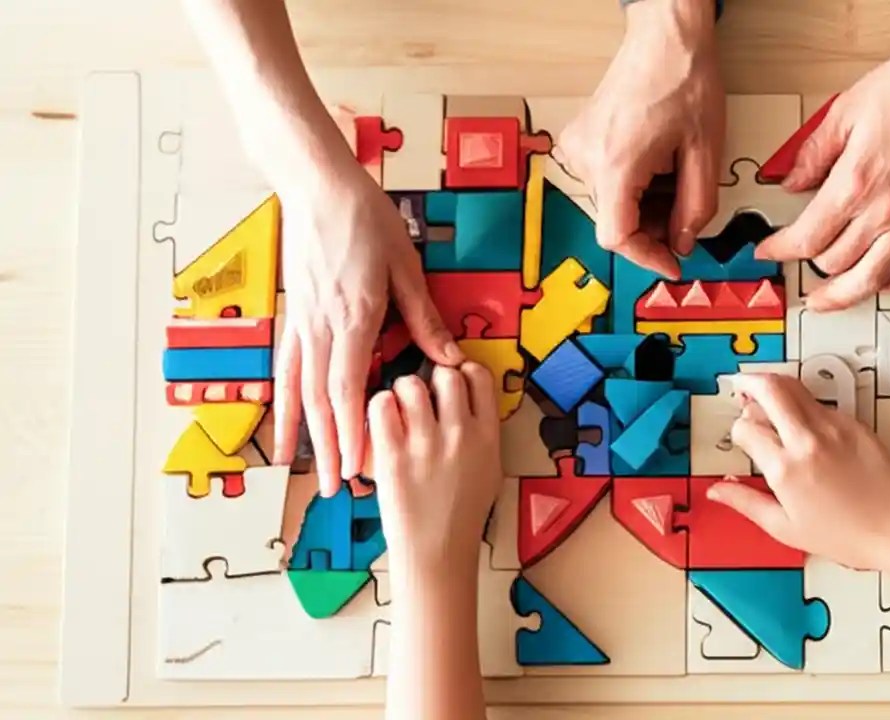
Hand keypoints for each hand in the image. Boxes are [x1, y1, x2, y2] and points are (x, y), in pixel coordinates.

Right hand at [272, 164, 462, 495]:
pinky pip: (286, 368)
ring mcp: (302, 322)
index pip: (350, 388)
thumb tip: (449, 360)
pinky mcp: (294, 315)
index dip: (354, 431)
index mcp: (353, 318)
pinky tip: (284, 422)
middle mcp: (321, 327)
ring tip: (301, 468)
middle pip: (321, 400)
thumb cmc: (364, 220)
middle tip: (336, 488)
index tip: (360, 467)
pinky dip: (284, 400)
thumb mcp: (405, 267)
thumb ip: (424, 318)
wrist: (317, 186)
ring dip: (302, 433)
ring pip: (298, 389)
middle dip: (329, 448)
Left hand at [369, 364, 501, 571]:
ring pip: (410, 384)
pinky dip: (379, 408)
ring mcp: (426, 444)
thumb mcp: (490, 468)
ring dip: (402, 391)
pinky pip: (381, 406)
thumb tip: (470, 401)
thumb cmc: (463, 513)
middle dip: (431, 380)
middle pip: (445, 374)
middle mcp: (460, 434)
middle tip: (422, 398)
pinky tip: (382, 422)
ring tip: (399, 409)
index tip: (452, 382)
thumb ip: (482, 432)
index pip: (479, 376)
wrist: (438, 551)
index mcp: (488, 435)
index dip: (462, 372)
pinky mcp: (393, 457)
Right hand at [557, 0, 723, 277]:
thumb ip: (695, 208)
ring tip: (675, 175)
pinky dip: (634, 185)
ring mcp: (579, 147)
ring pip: (613, 203)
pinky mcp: (580, 140)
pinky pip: (606, 181)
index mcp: (616, 163)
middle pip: (616, 220)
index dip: (646, 258)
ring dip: (646, 204)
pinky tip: (658, 165)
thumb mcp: (705, 152)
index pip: (618, 236)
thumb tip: (682, 242)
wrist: (664, 36)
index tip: (671, 264)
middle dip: (654, 226)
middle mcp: (587, 157)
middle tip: (685, 212)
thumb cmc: (683, 77)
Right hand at [706, 373, 889, 570]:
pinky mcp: (853, 423)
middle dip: (749, 382)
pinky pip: (820, 403)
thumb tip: (719, 492)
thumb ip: (747, 503)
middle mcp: (807, 440)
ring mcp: (832, 427)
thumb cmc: (849, 534)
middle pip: (769, 388)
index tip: (742, 438)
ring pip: (795, 387)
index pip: (746, 428)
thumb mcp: (786, 527)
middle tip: (741, 386)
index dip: (738, 431)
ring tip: (767, 396)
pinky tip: (803, 420)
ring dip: (776, 386)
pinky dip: (805, 404)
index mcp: (785, 468)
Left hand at [756, 14, 889, 310]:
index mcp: (855, 182)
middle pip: (835, 263)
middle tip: (797, 265)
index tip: (769, 250)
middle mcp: (887, 209)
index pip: (806, 237)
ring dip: (844, 296)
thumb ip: (812, 154)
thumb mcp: (844, 111)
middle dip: (808, 267)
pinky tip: (882, 282)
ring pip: (874, 279)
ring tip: (828, 300)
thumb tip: (791, 182)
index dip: (780, 250)